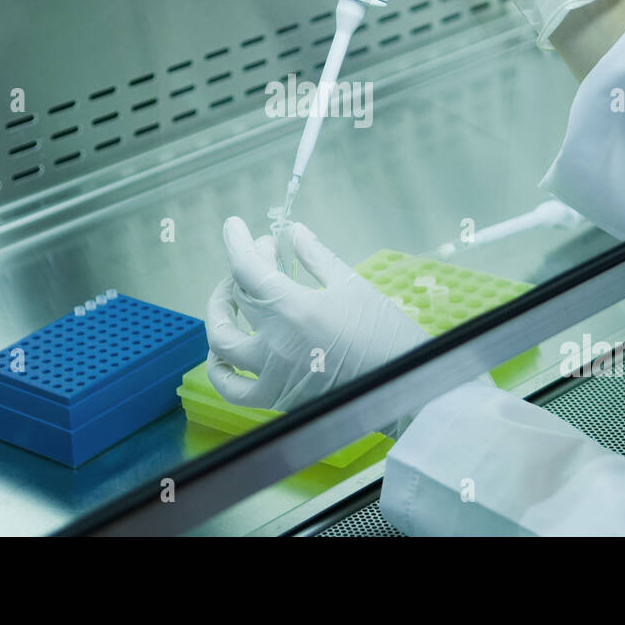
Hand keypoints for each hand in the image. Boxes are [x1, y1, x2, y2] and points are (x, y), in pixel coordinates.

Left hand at [205, 216, 429, 412]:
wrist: (405, 387)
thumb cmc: (386, 335)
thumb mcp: (353, 286)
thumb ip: (316, 257)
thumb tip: (295, 232)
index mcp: (294, 310)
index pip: (247, 270)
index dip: (236, 243)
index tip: (232, 226)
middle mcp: (275, 344)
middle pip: (237, 298)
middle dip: (243, 269)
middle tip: (260, 256)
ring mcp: (273, 375)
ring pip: (223, 343)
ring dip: (219, 315)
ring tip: (229, 300)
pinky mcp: (278, 399)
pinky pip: (234, 389)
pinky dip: (221, 371)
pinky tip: (223, 355)